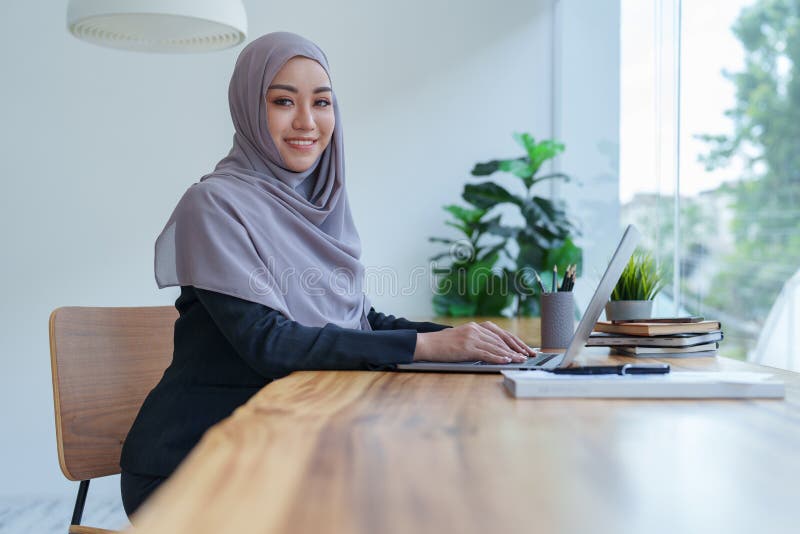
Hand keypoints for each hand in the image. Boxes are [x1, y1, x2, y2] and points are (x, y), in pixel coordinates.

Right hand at [413, 321, 536, 363]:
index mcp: (476, 326)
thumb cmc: (444, 345)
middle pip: (501, 339)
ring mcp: (471, 337)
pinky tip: (506, 360)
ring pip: (496, 346)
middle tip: (528, 355)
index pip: (500, 334)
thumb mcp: (463, 338)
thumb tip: (496, 350)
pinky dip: (498, 357)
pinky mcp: (466, 347)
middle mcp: (475, 329)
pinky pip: (486, 353)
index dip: (514, 342)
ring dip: (510, 354)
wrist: (427, 344)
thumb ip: (478, 340)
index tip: (525, 349)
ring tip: (521, 360)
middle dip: (516, 348)